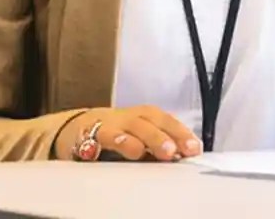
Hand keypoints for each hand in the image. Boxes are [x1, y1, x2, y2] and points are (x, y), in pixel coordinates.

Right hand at [54, 106, 201, 161]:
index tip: (194, 149)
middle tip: (171, 151)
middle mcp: (132, 118)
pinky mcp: (89, 135)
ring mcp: (111, 125)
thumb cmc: (120, 133)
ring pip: (124, 129)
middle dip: (160, 136)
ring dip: (132, 140)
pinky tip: (104, 151)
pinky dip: (100, 144)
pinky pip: (96, 138)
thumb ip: (161, 145)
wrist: (80, 126)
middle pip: (150, 123)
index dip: (182, 134)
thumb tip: (183, 157)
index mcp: (149, 116)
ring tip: (140, 152)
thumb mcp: (144, 136)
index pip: (169, 122)